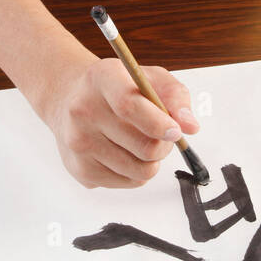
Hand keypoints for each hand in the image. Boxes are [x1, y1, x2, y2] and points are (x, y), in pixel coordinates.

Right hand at [40, 56, 200, 188]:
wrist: (70, 100)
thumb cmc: (118, 88)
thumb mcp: (148, 78)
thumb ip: (175, 96)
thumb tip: (190, 126)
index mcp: (101, 79)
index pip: (129, 106)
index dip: (159, 123)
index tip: (176, 132)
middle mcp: (83, 111)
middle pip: (142, 146)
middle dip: (164, 145)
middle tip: (165, 136)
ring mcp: (78, 143)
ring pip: (140, 170)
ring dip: (153, 160)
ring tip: (145, 143)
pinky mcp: (80, 170)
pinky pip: (129, 182)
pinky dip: (138, 171)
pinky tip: (126, 152)